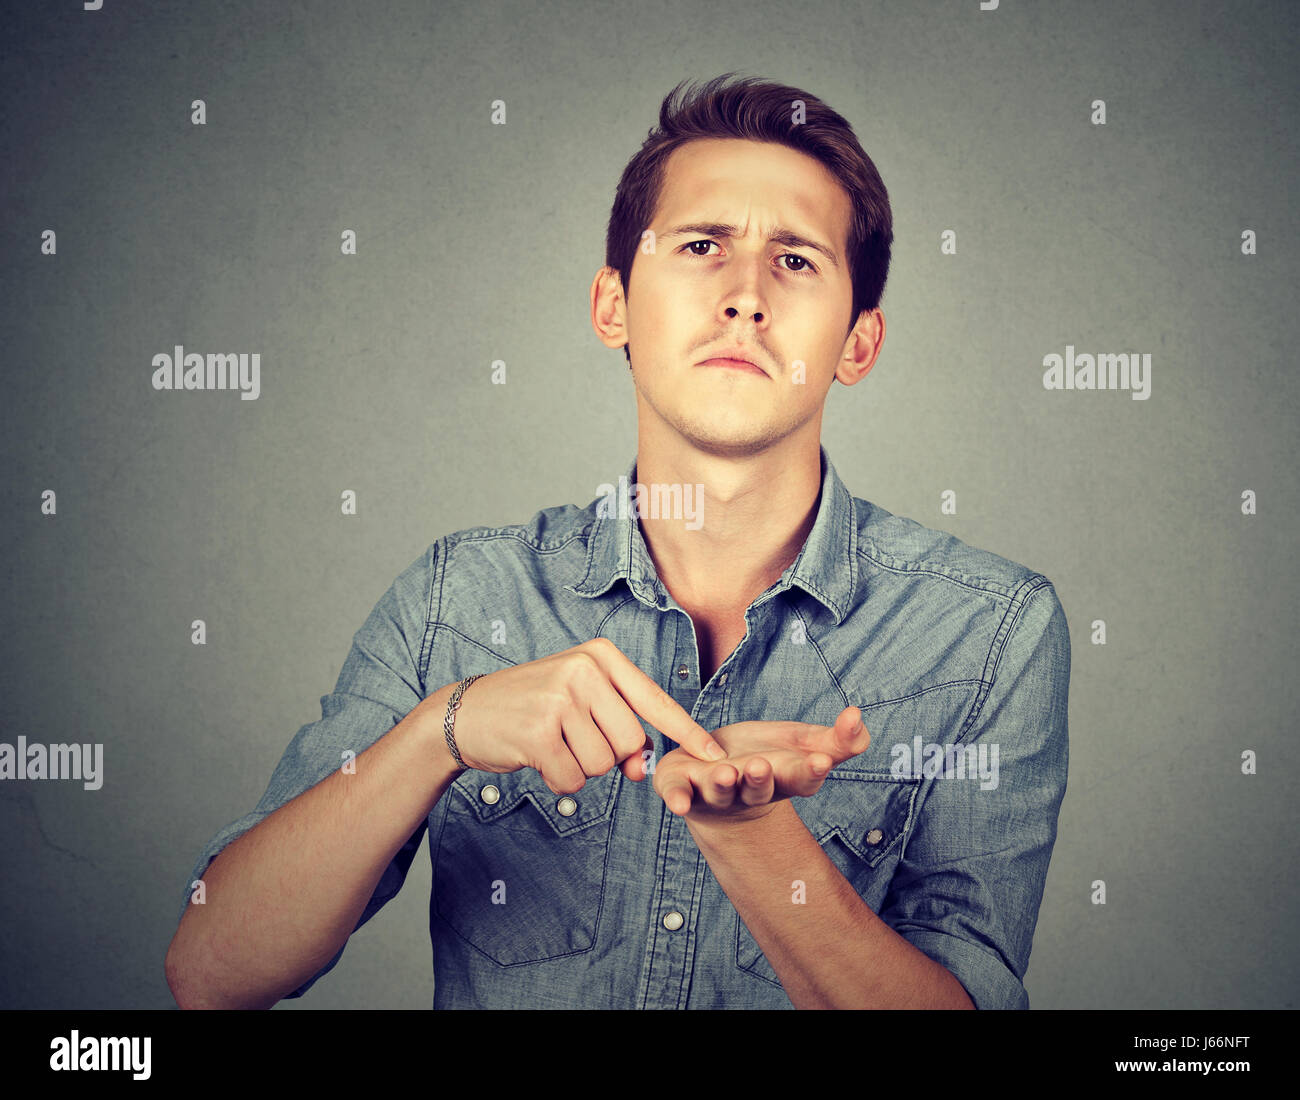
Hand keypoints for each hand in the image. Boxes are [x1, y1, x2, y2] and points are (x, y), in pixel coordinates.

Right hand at [443, 637, 725, 793]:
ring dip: (580, 766)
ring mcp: (560, 698)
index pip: (654, 700)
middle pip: (631, 741)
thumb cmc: (530, 707)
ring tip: (551, 742)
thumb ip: (617, 726)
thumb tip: (640, 770)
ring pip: (604, 764)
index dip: (688, 732)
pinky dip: (559, 779)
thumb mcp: (578, 700)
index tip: (716, 754)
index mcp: (600, 656)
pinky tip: (537, 756)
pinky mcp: (539, 731)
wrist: (466, 714)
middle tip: (572, 738)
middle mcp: (584, 670)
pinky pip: (574, 778)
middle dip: (608, 755)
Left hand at [652, 707, 870, 823]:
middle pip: (759, 790)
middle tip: (763, 765)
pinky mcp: (683, 787)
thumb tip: (858, 716)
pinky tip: (678, 805)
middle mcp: (749, 791)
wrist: (719, 777)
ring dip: (723, 785)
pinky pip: (678, 794)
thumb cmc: (769, 759)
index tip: (821, 760)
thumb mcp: (805, 744)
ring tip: (726, 772)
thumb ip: (839, 740)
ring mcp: (715, 792)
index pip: (802, 780)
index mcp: (783, 780)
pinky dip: (677, 799)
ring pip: (720, 791)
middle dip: (761, 780)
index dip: (811, 771)